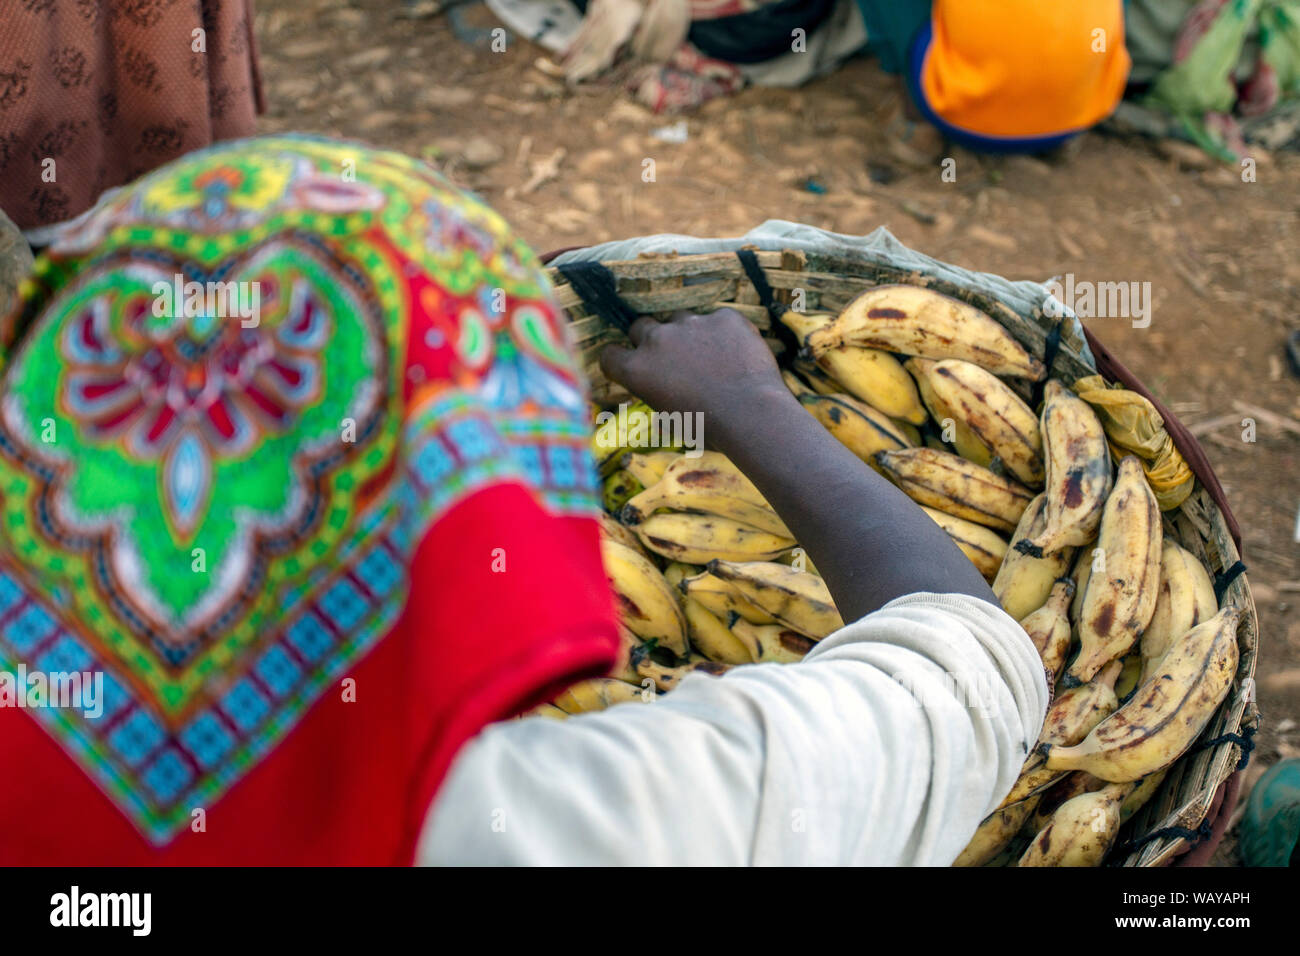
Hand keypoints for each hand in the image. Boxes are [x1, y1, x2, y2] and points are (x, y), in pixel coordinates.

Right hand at [598, 309, 791, 432]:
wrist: (752, 413)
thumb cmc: (709, 427)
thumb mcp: (670, 420)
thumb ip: (657, 398)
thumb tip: (658, 400)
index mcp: (637, 369)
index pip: (609, 355)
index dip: (618, 360)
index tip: (627, 364)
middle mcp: (657, 340)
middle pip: (640, 327)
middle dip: (650, 340)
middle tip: (671, 359)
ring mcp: (690, 323)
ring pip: (680, 320)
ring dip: (688, 335)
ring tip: (710, 359)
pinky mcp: (722, 317)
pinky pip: (717, 320)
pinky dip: (723, 334)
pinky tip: (735, 355)